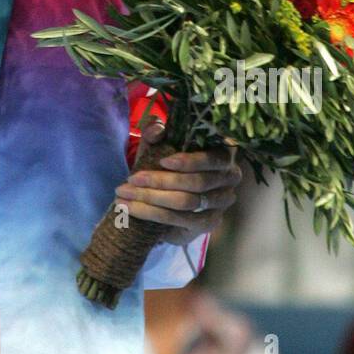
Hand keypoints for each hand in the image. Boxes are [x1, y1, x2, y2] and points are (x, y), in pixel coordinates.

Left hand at [114, 117, 241, 246]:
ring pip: (186, 202)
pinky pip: (179, 220)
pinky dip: (152, 213)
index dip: (189, 161)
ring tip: (125, 194)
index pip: (213, 159)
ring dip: (151, 198)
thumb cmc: (163, 164)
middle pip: (197, 183)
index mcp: (223, 155)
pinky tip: (131, 208)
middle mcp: (228, 180)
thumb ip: (155, 131)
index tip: (161, 161)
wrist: (161, 196)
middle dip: (160, 181)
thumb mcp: (157, 144)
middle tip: (131, 179)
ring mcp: (220, 204)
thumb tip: (157, 129)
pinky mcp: (208, 224)